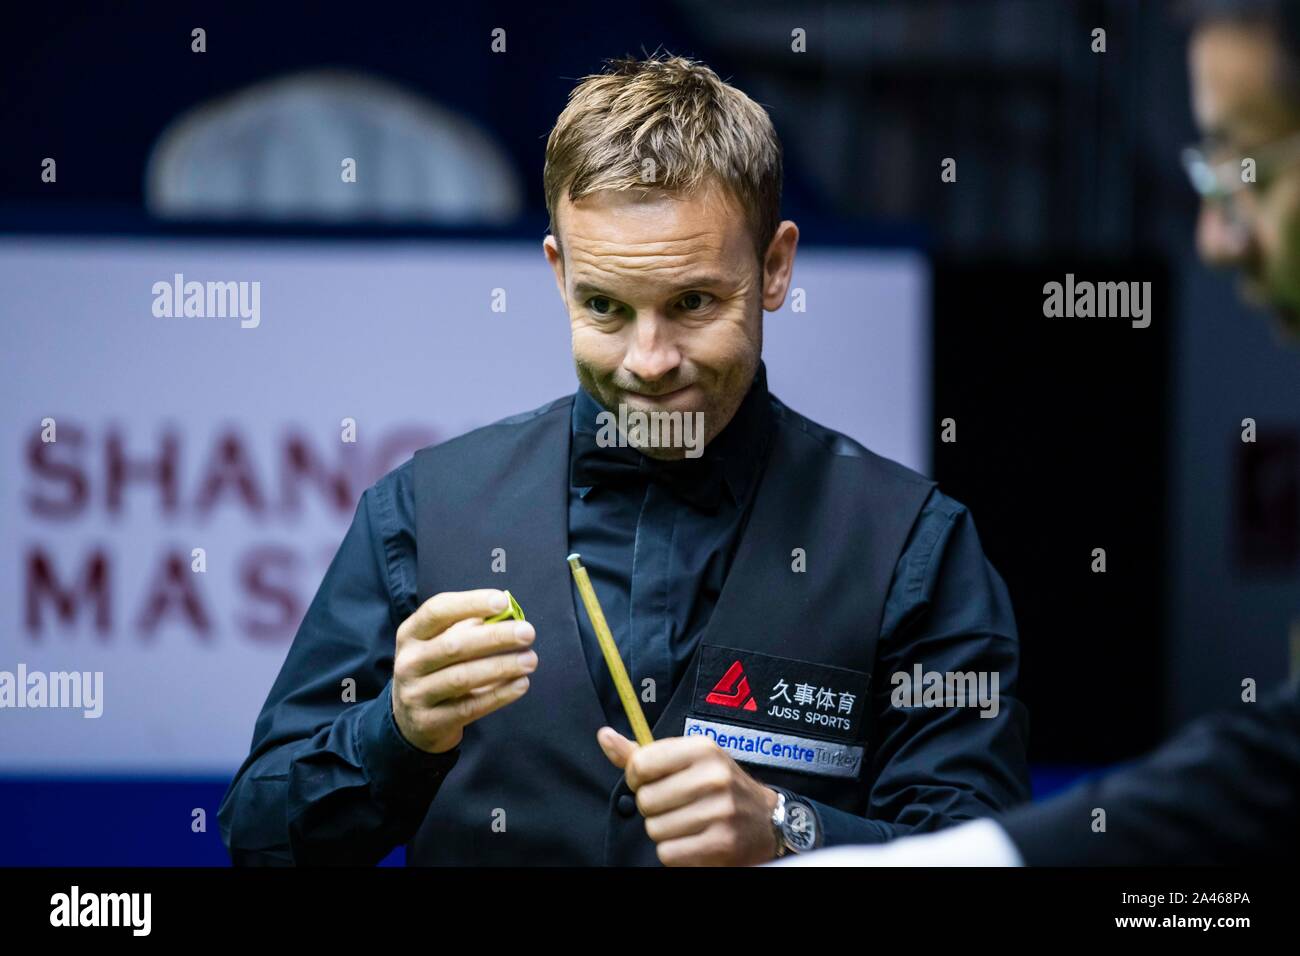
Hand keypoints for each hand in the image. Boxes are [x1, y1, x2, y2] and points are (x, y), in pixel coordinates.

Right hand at [391, 589, 536, 753]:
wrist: (411, 722)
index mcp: (411, 634)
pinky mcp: (430, 722)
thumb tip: (506, 612)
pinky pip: (470, 707)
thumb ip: (467, 627)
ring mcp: (416, 694)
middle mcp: (408, 662)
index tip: (503, 601)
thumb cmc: (435, 670)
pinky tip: (521, 684)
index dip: (470, 603)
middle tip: (527, 633)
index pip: (437, 611)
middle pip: (454, 645)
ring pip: (463, 677)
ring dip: (501, 666)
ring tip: (530, 660)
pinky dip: (499, 695)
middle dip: (495, 637)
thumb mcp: (439, 643)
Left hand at [597, 726, 780, 864]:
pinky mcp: (721, 844)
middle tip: (676, 806)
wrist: (765, 821)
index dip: (638, 778)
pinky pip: (668, 853)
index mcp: (702, 748)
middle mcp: (713, 777)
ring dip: (665, 831)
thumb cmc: (718, 786)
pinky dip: (675, 852)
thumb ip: (642, 752)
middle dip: (654, 808)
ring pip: (655, 829)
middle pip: (646, 800)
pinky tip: (694, 841)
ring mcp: (720, 811)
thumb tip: (604, 736)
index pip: (641, 764)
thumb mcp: (687, 760)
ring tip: (688, 823)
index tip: (652, 782)